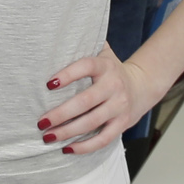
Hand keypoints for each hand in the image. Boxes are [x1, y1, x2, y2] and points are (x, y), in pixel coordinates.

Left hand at [38, 46, 166, 155]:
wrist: (142, 86)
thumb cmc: (111, 69)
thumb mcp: (103, 53)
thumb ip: (85, 43)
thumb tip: (56, 34)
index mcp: (105, 66)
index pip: (86, 67)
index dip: (68, 75)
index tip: (48, 84)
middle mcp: (114, 86)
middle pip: (85, 102)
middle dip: (61, 114)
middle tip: (41, 122)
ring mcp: (119, 106)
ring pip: (92, 122)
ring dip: (68, 132)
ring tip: (48, 137)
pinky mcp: (122, 124)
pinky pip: (103, 139)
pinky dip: (85, 146)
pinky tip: (68, 148)